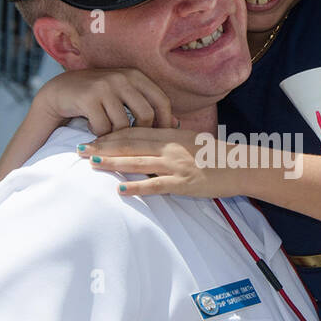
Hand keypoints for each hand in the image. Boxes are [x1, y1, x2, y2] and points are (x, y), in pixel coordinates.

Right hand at [34, 68, 175, 135]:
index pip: (162, 101)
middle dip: (141, 133)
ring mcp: (104, 86)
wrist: (60, 91)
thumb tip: (177, 124)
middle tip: (132, 141)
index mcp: (135, 75)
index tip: (159, 138)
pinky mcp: (87, 98)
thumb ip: (148, 105)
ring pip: (123, 125)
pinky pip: (103, 128)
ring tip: (109, 133)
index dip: (164, 122)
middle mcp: (122, 77)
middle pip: (146, 115)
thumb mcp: (125, 95)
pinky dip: (100, 134)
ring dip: (116, 136)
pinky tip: (93, 128)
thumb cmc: (99, 97)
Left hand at [81, 127, 240, 198]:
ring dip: (112, 162)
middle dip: (103, 146)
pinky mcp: (183, 183)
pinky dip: (137, 187)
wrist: (241, 165)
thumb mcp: (191, 141)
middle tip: (80, 148)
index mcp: (170, 135)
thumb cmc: (216, 155)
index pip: (134, 131)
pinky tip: (120, 188)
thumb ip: (170, 140)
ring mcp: (176, 165)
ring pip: (138, 162)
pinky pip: (156, 185)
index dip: (110, 134)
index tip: (91, 136)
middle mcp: (170, 147)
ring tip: (91, 164)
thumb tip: (150, 143)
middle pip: (130, 144)